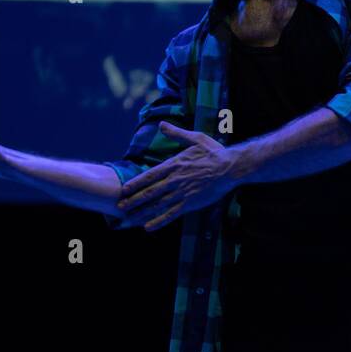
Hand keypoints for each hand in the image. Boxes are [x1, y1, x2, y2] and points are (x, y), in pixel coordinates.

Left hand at [117, 122, 235, 229]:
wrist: (231, 167)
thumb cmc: (214, 152)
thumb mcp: (195, 138)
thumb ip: (176, 134)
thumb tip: (162, 124)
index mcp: (174, 165)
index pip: (149, 176)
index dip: (134, 184)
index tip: (123, 190)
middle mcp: (175, 180)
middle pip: (149, 192)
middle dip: (133, 201)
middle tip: (119, 207)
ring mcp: (182, 193)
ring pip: (157, 205)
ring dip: (141, 213)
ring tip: (129, 219)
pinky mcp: (191, 204)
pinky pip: (172, 214)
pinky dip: (159, 221)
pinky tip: (148, 227)